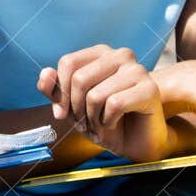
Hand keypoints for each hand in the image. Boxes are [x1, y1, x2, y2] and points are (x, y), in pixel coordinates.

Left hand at [39, 45, 168, 162]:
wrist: (134, 143)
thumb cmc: (103, 120)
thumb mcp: (71, 106)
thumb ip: (54, 89)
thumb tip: (46, 73)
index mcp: (101, 53)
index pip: (68, 62)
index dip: (60, 92)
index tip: (63, 112)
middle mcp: (120, 55)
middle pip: (80, 79)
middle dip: (77, 108)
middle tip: (86, 121)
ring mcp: (137, 70)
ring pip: (96, 95)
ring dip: (93, 118)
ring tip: (101, 123)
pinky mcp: (149, 89)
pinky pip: (115, 104)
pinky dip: (108, 122)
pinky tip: (115, 122)